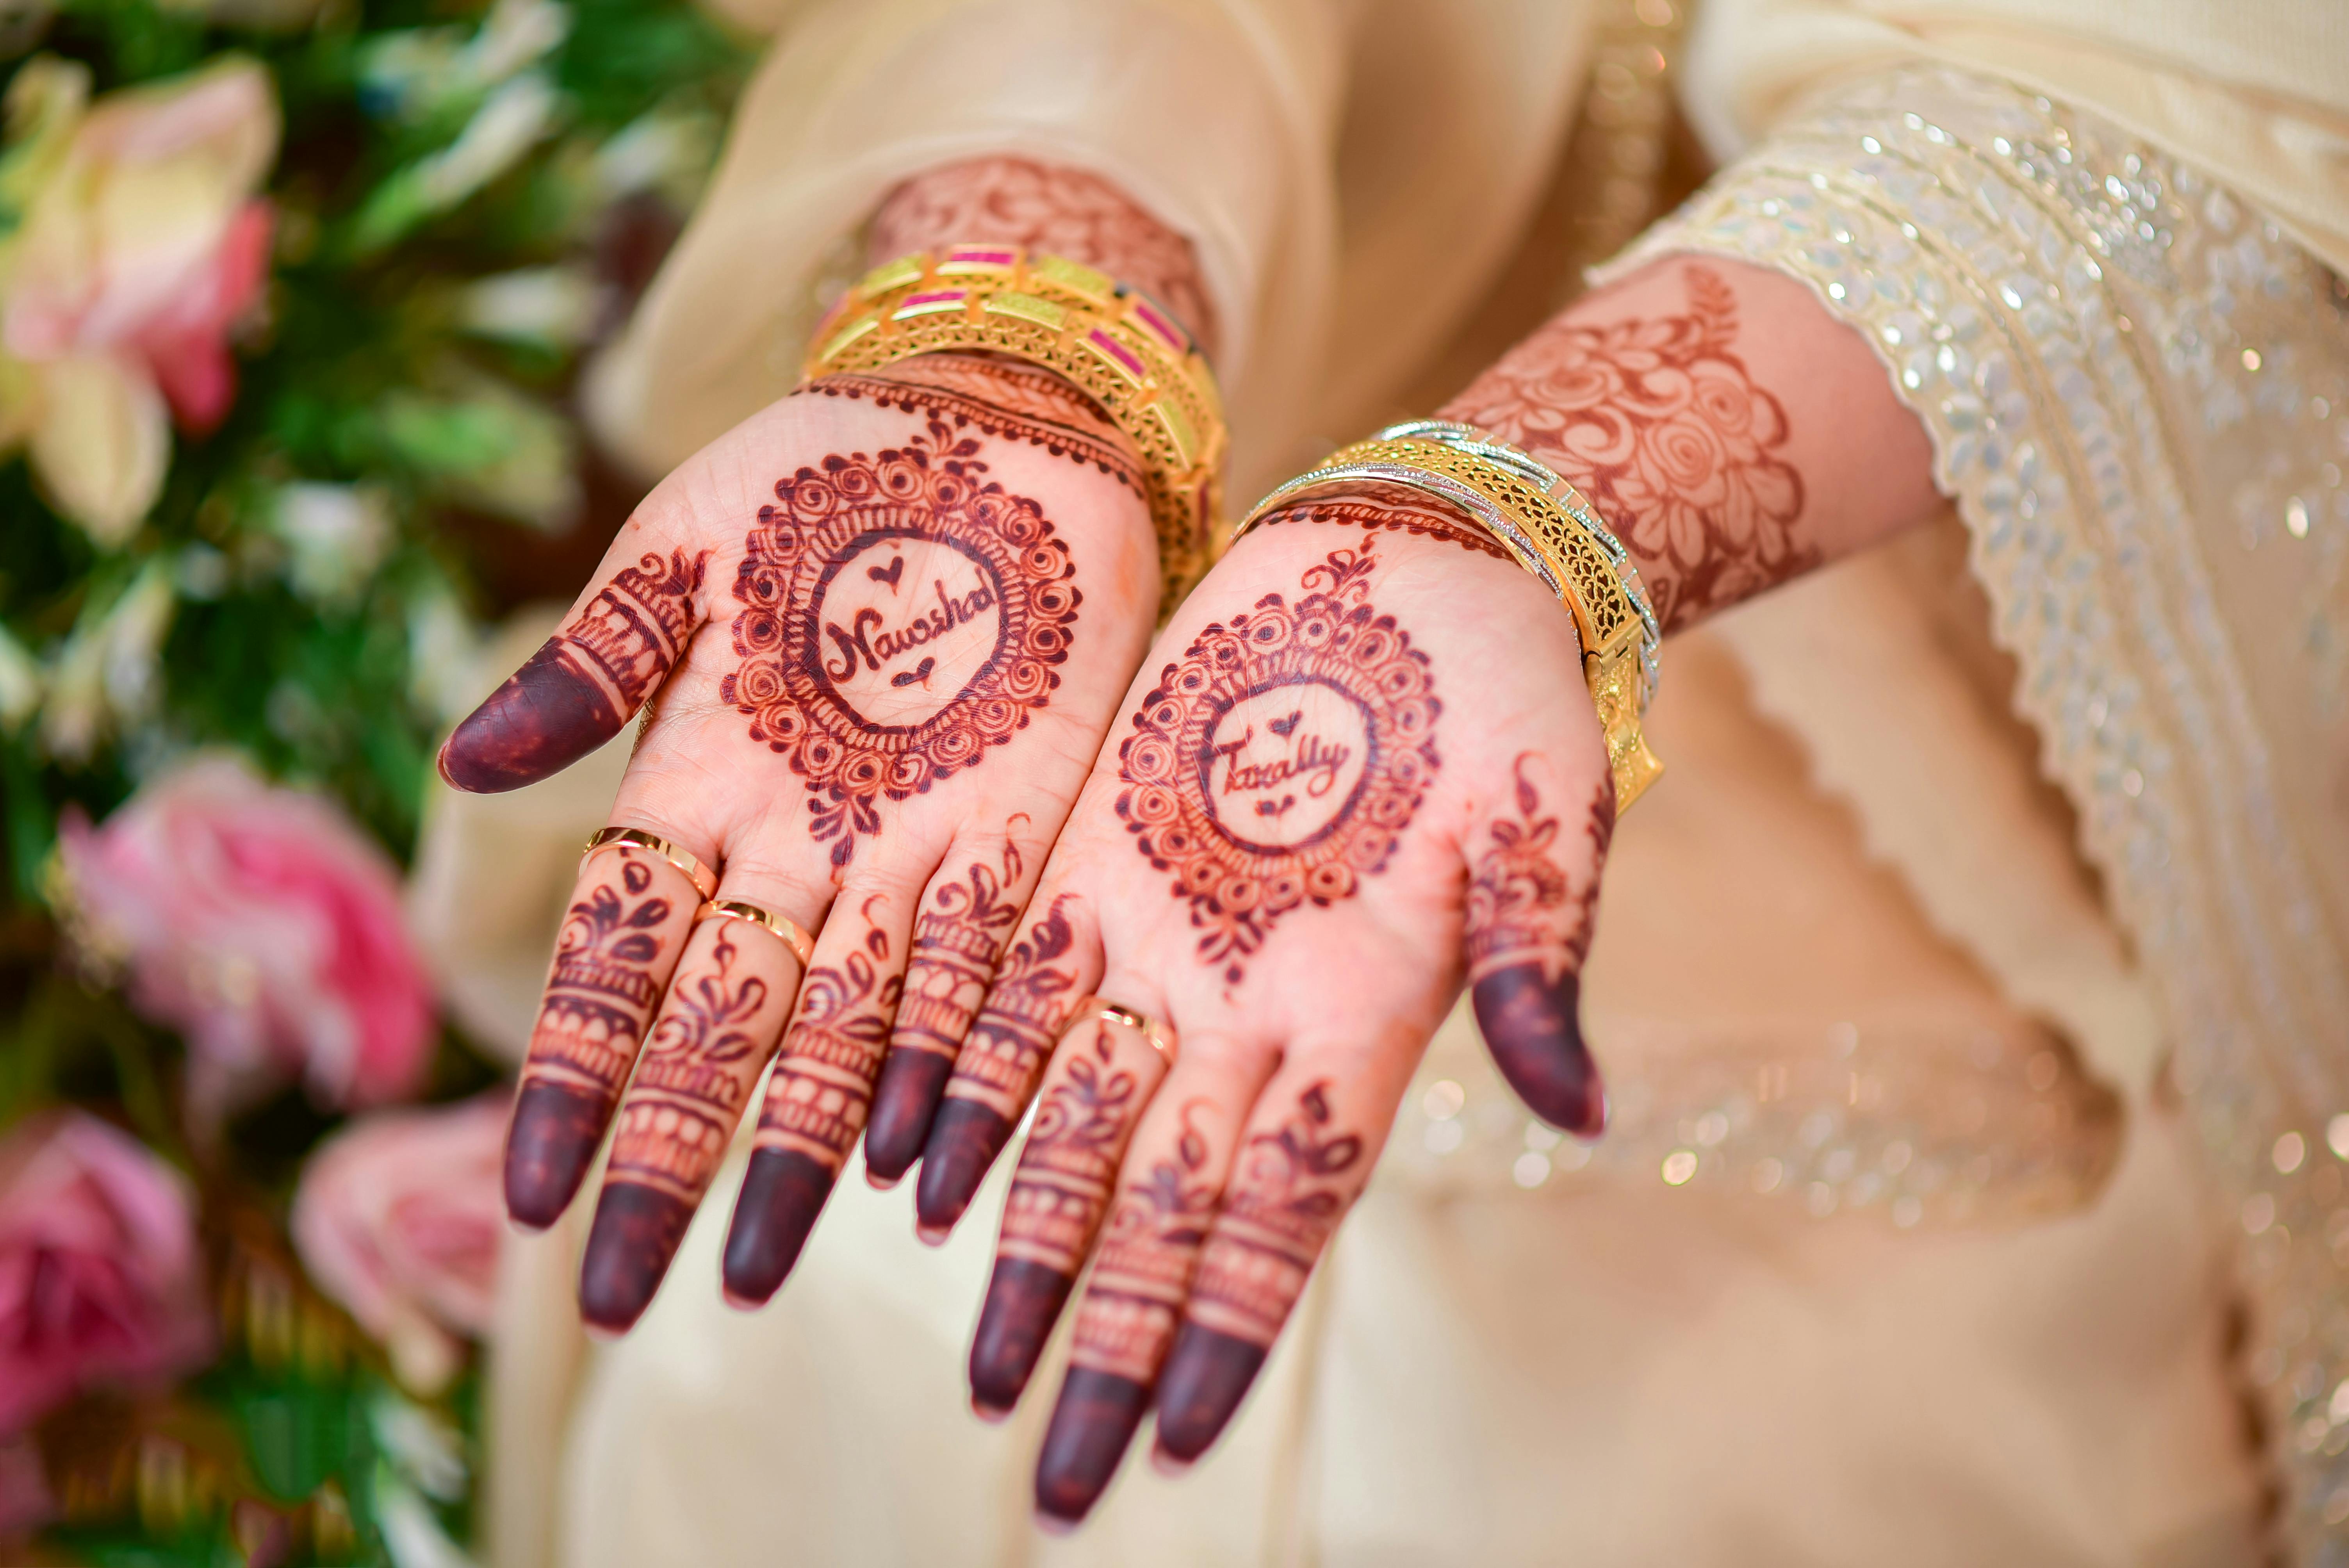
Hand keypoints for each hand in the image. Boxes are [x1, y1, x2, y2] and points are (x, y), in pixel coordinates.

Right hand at [443, 353, 1161, 1331]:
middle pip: (717, 1030)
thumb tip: (460, 761)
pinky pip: (976, 971)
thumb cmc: (823, 467)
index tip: (528, 1188)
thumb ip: (593, 659)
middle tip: (619, 1299)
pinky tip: (919, 1166)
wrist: (996, 414)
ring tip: (764, 1277)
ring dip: (800, 1153)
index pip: (611, 957)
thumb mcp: (685, 547)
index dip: (569, 1072)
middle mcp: (794, 843)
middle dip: (668, 1162)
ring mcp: (905, 847)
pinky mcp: (1016, 830)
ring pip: (842, 1031)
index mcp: (696, 777)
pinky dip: (949, 1064)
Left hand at [908, 494, 1618, 1522]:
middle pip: (1162, 1204)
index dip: (1223, 1326)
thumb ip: (1540, 958)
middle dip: (1104, 1333)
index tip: (1167, 1445)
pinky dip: (963, 1084)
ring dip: (1022, 1245)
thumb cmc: (1508, 691)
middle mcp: (1249, 1007)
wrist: (1414, 565)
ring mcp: (1166, 939)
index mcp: (1360, 1012)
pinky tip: (906, 1172)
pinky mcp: (1097, 856)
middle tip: (1047, 1474)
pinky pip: (1012, 993)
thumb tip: (1581, 1106)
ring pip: (1072, 1123)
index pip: (1282, 1208)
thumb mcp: (1543, 814)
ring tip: (976, 1366)